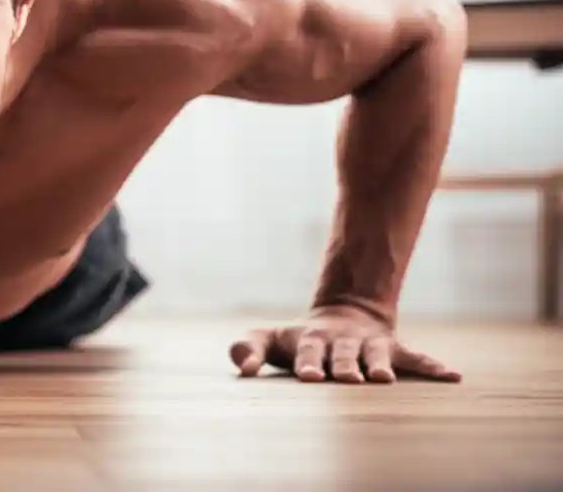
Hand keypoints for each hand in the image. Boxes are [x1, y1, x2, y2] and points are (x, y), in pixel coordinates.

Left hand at [228, 305, 460, 383]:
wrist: (343, 315)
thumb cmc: (298, 339)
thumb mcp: (268, 338)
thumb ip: (247, 348)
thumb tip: (243, 369)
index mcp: (311, 339)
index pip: (309, 350)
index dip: (310, 362)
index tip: (310, 377)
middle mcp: (342, 341)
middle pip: (343, 353)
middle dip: (344, 365)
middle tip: (346, 379)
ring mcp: (369, 344)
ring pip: (376, 354)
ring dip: (381, 365)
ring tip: (383, 378)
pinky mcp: (393, 348)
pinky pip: (415, 357)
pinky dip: (433, 366)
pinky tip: (452, 376)